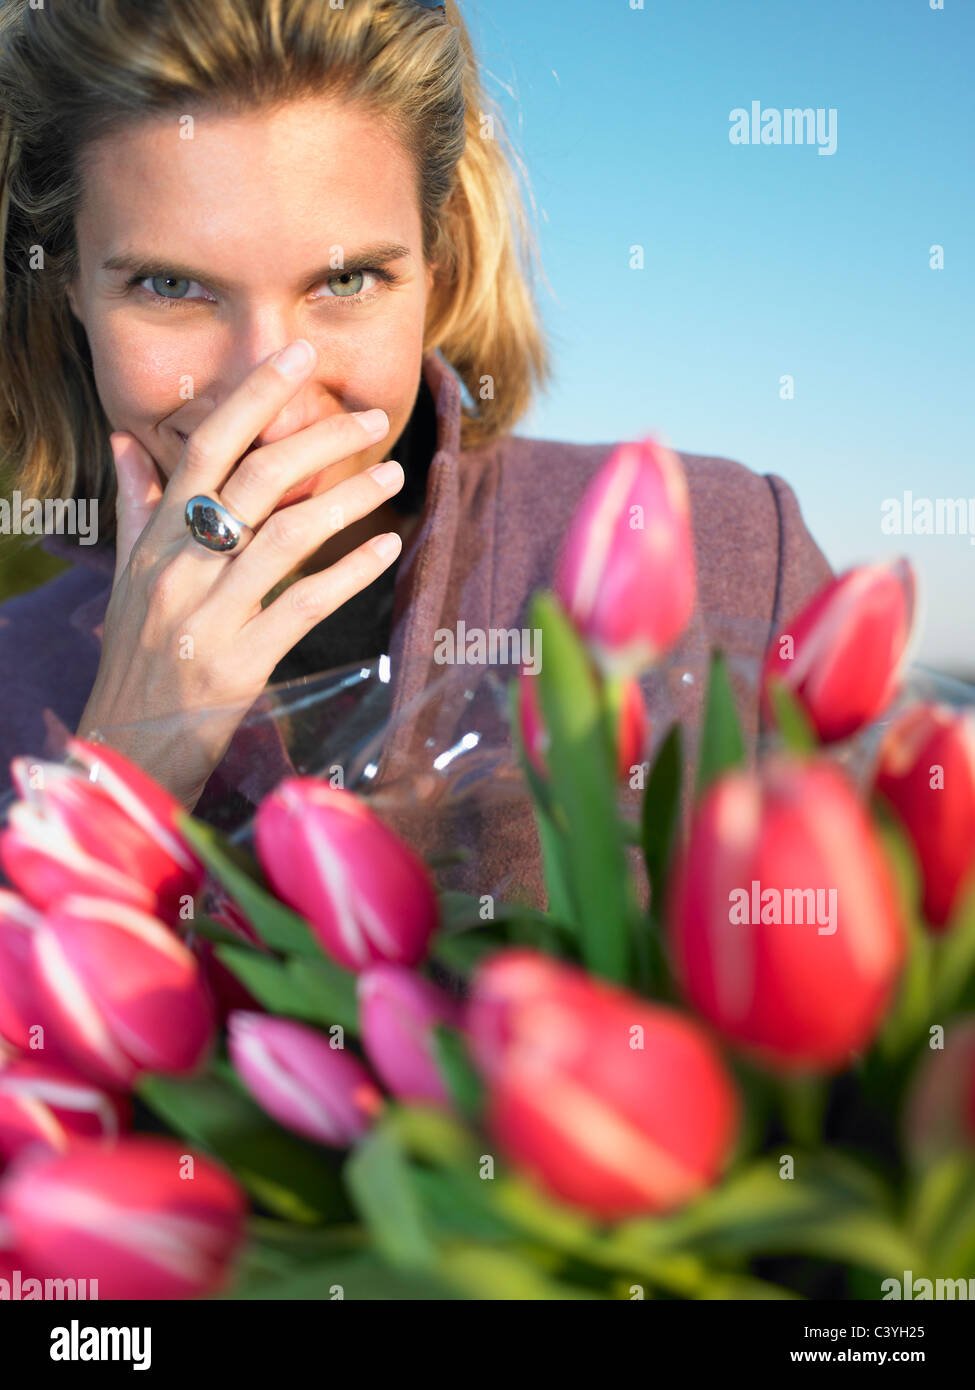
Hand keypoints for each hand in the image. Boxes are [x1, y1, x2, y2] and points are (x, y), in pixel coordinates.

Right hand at [76, 338, 404, 810]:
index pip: (204, 451)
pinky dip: (349, 572)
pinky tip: (387, 546)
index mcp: (155, 543)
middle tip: (373, 418)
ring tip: (392, 472)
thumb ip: (138, 509)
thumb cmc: (134, 661)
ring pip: (286, 535)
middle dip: (318, 440)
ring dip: (347, 497)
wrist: (126, 748)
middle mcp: (178, 570)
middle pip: (254, 481)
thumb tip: (128, 441)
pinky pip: (303, 604)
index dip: (253, 397)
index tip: (299, 355)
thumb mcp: (128, 580)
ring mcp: (207, 617)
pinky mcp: (239, 663)